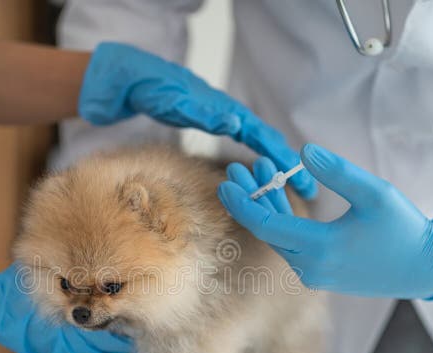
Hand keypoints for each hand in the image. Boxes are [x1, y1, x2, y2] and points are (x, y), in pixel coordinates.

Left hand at [79, 42, 315, 198]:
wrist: (124, 79)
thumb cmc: (145, 86)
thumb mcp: (171, 98)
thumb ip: (200, 110)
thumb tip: (234, 122)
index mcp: (222, 108)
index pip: (262, 136)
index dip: (283, 159)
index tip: (301, 180)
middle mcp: (225, 113)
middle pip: (265, 142)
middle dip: (287, 168)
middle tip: (308, 193)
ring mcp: (217, 119)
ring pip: (254, 145)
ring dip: (272, 168)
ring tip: (291, 192)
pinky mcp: (208, 125)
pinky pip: (238, 146)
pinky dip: (252, 162)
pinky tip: (256, 179)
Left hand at [217, 145, 432, 299]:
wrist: (426, 267)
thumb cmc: (404, 228)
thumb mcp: (374, 193)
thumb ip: (338, 172)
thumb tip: (303, 151)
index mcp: (321, 249)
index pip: (266, 226)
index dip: (242, 203)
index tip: (225, 181)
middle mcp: (311, 267)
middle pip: (267, 230)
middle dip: (250, 198)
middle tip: (235, 169)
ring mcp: (314, 273)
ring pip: (279, 237)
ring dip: (267, 205)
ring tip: (259, 170)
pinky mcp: (321, 272)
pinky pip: (292, 244)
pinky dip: (283, 219)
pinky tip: (279, 191)